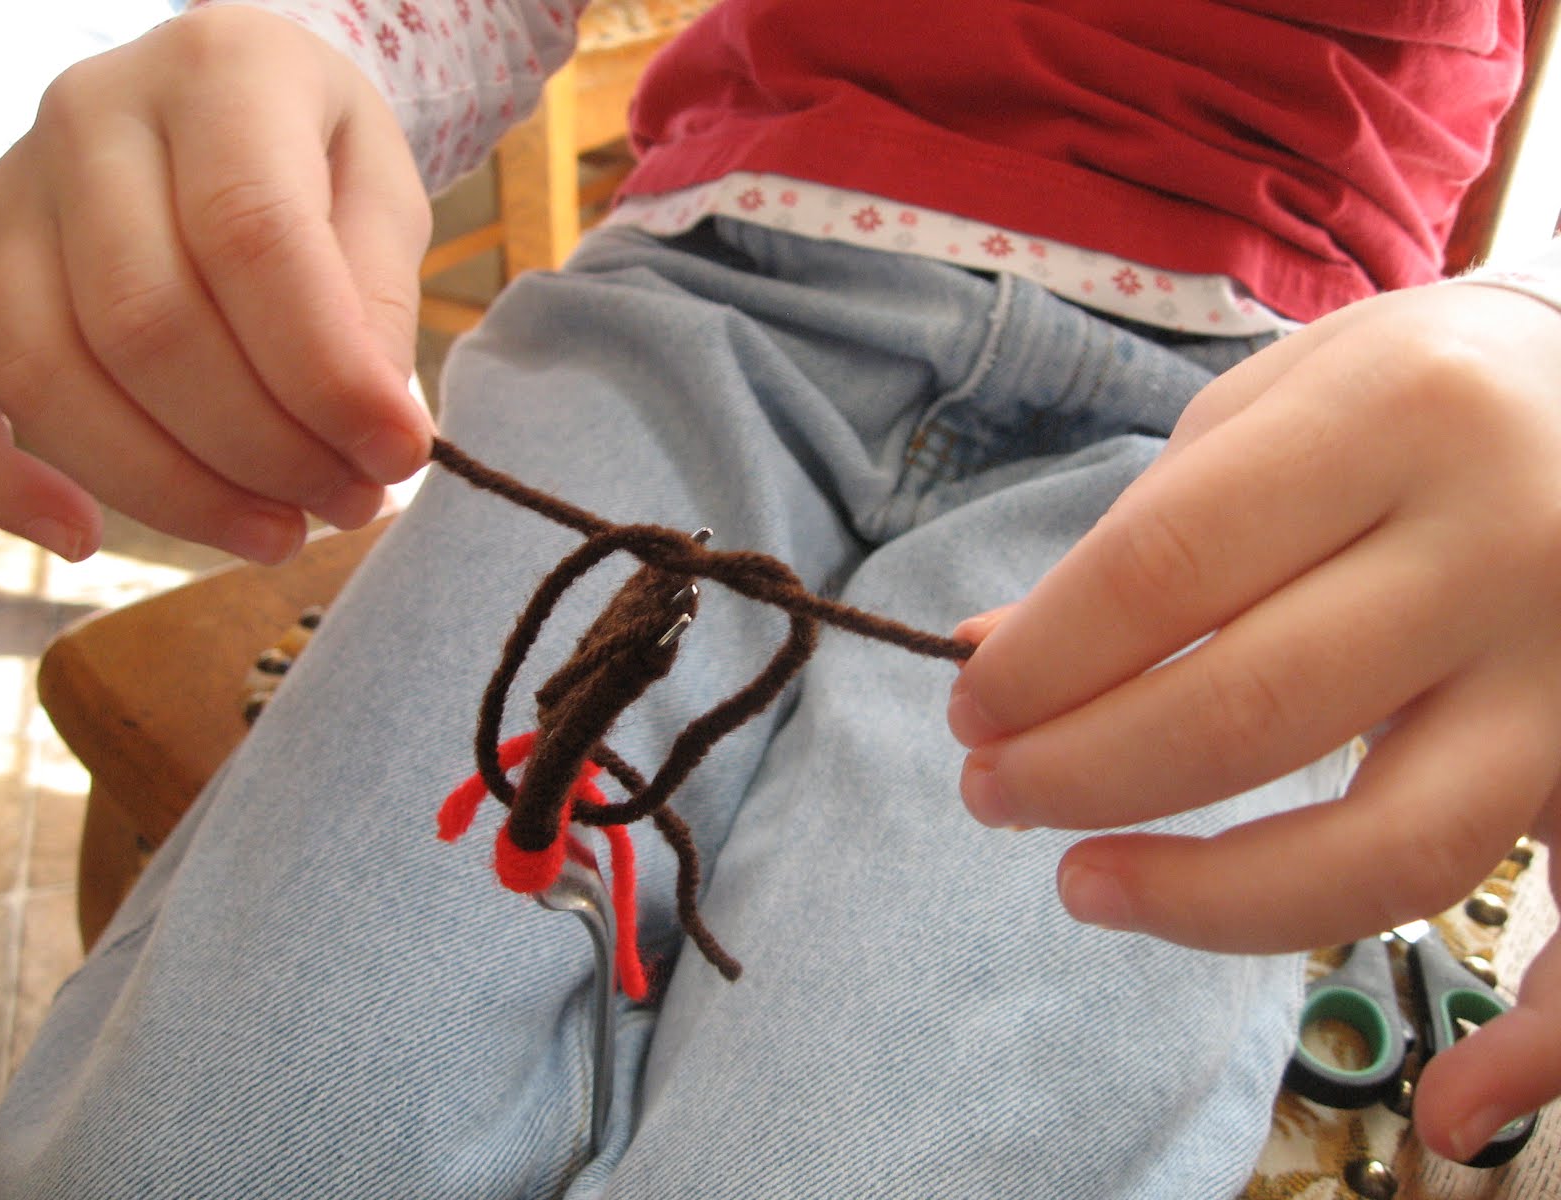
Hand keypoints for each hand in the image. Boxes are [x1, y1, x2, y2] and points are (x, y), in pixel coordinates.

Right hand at [0, 6, 433, 562]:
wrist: (228, 106)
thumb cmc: (318, 160)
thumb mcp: (384, 195)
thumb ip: (379, 300)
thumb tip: (374, 431)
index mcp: (218, 74)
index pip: (254, 237)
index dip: (326, 371)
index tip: (398, 456)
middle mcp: (91, 118)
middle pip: (148, 323)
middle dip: (262, 447)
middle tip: (349, 504)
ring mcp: (11, 192)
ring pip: (50, 371)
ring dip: (170, 487)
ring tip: (278, 534)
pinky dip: (2, 479)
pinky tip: (83, 536)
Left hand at [947, 283, 1560, 1159]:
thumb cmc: (1425, 394)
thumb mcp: (1279, 410)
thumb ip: (1143, 537)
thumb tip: (991, 658)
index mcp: (1391, 418)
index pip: (1165, 570)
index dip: (1044, 663)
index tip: (970, 708)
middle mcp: (1498, 547)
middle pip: (1249, 712)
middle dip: (1081, 774)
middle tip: (993, 793)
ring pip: (1388, 849)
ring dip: (1208, 903)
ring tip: (1084, 886)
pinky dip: (1539, 1048)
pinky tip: (1450, 1116)